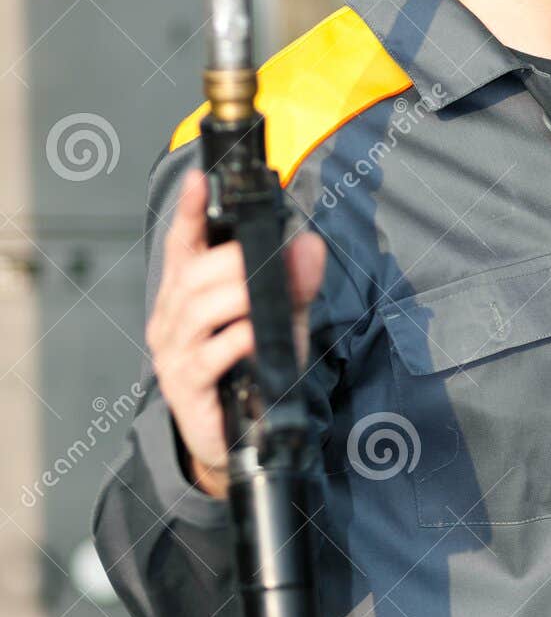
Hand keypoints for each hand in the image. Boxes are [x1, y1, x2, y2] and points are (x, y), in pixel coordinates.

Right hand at [146, 166, 327, 497]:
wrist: (235, 438)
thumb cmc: (252, 368)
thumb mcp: (282, 319)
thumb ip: (295, 282)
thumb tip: (311, 245)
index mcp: (188, 293)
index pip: (183, 242)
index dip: (189, 210)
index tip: (199, 179)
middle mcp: (173, 318)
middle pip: (192, 274)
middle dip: (229, 259)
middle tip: (263, 254)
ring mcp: (174, 353)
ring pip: (197, 310)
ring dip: (235, 295)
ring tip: (261, 292)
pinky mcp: (187, 386)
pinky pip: (209, 355)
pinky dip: (236, 339)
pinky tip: (255, 333)